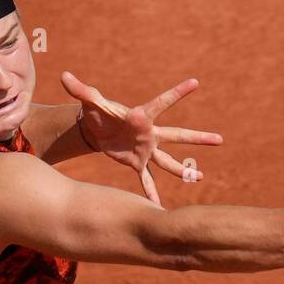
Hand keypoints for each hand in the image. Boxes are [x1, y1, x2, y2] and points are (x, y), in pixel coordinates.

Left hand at [60, 72, 223, 205]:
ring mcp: (146, 150)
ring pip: (169, 162)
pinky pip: (147, 180)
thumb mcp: (90, 101)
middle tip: (219, 139)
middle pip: (178, 135)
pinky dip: (152, 193)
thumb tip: (64, 75)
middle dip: (198, 138)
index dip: (177, 92)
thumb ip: (80, 90)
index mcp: (141, 116)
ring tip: (200, 177)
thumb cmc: (98, 112)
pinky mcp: (137, 163)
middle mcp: (150, 134)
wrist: (96, 130)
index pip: (162, 102)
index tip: (195, 82)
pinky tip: (160, 207)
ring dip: (184, 170)